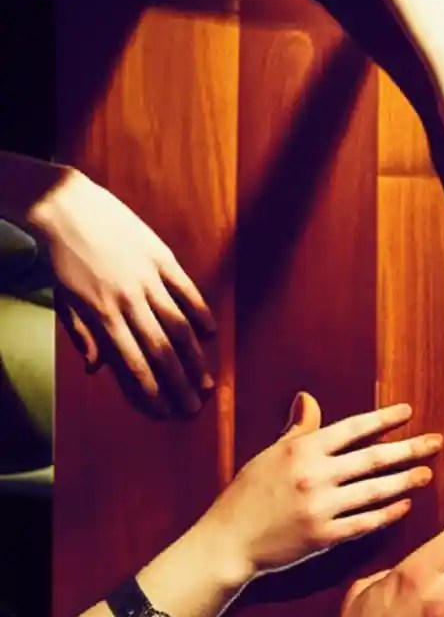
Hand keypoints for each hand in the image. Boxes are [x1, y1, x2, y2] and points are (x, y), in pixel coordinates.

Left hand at [27, 168, 215, 416]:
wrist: (65, 206)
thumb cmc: (62, 256)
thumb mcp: (63, 298)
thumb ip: (81, 334)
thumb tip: (96, 369)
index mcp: (101, 313)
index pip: (132, 361)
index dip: (150, 389)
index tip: (164, 410)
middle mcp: (128, 300)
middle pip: (161, 350)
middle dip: (180, 382)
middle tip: (195, 406)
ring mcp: (148, 278)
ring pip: (178, 325)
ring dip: (195, 357)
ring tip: (207, 380)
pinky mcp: (161, 257)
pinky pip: (186, 289)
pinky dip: (200, 312)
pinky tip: (209, 333)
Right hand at [197, 392, 440, 579]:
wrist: (228, 541)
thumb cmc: (248, 494)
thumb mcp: (270, 455)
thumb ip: (298, 430)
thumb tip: (308, 399)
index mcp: (302, 450)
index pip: (353, 429)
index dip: (383, 419)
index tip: (409, 412)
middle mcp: (315, 476)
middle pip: (373, 458)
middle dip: (409, 449)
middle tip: (436, 442)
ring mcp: (321, 507)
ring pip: (375, 490)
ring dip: (405, 481)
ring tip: (428, 473)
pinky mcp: (324, 537)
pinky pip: (365, 523)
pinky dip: (388, 514)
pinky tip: (406, 505)